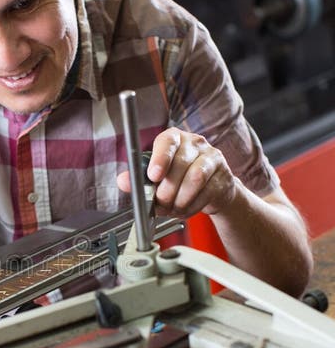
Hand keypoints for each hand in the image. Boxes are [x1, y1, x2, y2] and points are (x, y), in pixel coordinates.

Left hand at [117, 128, 236, 218]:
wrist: (211, 189)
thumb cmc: (179, 179)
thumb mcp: (156, 178)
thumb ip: (139, 179)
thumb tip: (123, 181)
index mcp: (174, 138)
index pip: (168, 142)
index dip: (160, 159)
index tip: (154, 176)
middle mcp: (195, 143)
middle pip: (181, 164)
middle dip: (167, 190)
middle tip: (160, 203)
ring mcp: (212, 158)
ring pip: (196, 178)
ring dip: (180, 199)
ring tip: (172, 208)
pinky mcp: (223, 175)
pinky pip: (207, 192)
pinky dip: (192, 206)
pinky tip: (185, 209)